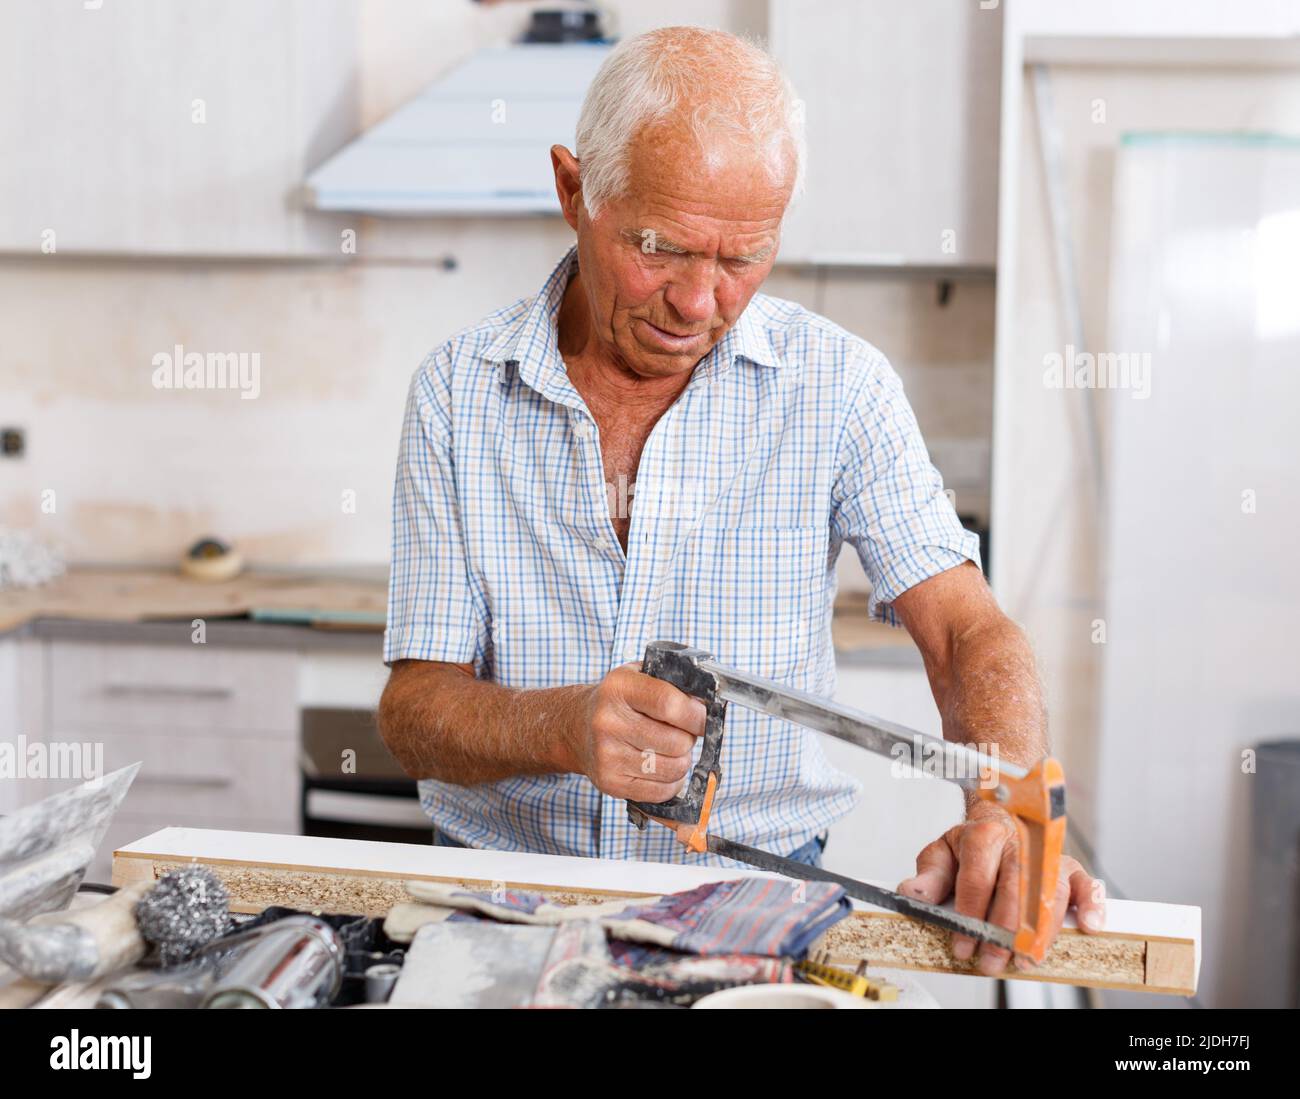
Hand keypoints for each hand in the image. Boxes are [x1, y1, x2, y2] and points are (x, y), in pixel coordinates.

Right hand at [567, 662, 706, 801]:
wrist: (576, 727)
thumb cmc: (618, 701)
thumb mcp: (638, 676)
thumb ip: (672, 683)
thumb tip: (709, 703)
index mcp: (619, 688)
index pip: (670, 704)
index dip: (697, 715)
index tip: (703, 717)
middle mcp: (608, 722)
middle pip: (676, 741)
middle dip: (689, 738)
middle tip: (680, 732)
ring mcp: (607, 755)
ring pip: (673, 768)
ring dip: (681, 760)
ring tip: (669, 748)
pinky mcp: (610, 783)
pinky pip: (662, 791)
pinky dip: (671, 781)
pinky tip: (660, 767)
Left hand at [897, 802, 1105, 974]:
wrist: (1000, 819)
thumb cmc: (972, 844)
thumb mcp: (942, 853)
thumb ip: (930, 876)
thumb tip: (912, 894)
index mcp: (983, 835)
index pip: (976, 879)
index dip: (969, 916)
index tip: (961, 946)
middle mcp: (1019, 843)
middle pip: (1015, 889)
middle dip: (1002, 932)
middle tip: (991, 962)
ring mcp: (1047, 855)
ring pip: (1049, 892)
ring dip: (1040, 930)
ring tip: (1026, 959)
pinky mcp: (1069, 867)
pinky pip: (1087, 884)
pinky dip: (1092, 905)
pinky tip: (1089, 927)